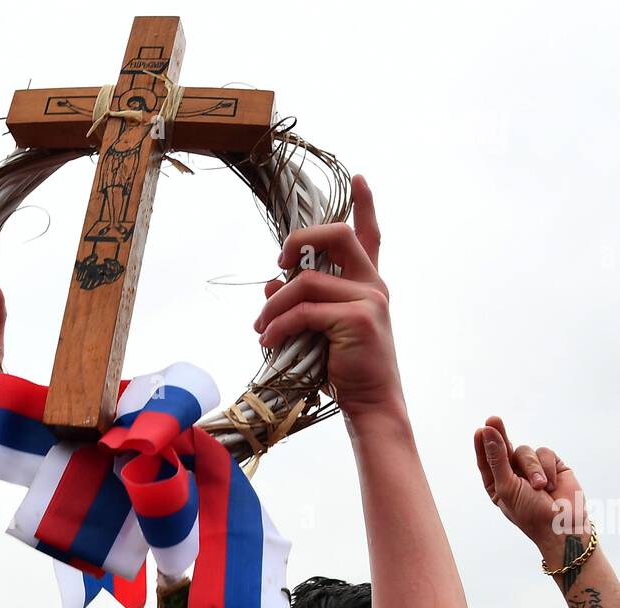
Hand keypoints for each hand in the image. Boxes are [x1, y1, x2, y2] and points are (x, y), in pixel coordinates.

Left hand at [253, 174, 403, 420]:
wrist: (370, 404)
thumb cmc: (345, 371)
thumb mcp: (320, 331)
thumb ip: (302, 303)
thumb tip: (271, 284)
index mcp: (369, 284)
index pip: (369, 235)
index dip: (365, 204)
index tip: (357, 177)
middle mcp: (373, 285)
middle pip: (337, 236)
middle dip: (299, 241)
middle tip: (278, 265)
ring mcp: (369, 300)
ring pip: (306, 282)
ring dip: (274, 305)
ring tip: (261, 329)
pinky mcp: (358, 319)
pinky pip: (304, 311)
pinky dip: (279, 325)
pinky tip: (268, 340)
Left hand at [475, 416, 589, 554]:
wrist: (562, 524)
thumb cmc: (530, 512)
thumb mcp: (507, 487)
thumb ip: (498, 459)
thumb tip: (488, 433)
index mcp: (498, 485)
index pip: (487, 462)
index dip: (483, 446)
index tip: (480, 431)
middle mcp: (514, 475)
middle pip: (504, 448)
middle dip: (499, 435)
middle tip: (493, 420)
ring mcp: (533, 470)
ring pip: (526, 451)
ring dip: (533, 468)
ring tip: (539, 487)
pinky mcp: (552, 466)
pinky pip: (545, 453)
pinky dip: (547, 467)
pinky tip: (551, 484)